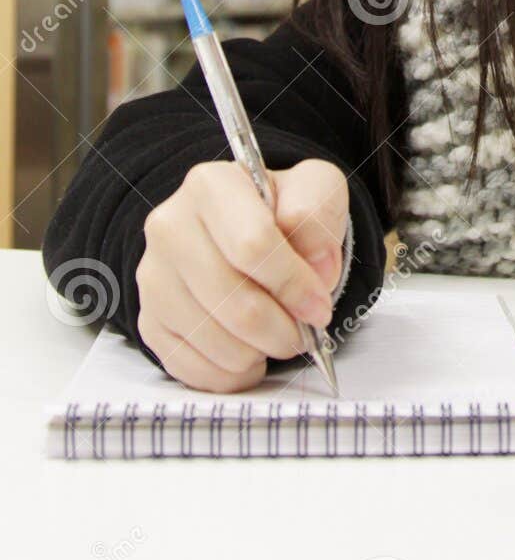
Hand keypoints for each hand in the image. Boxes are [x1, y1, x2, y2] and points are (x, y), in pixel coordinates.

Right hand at [135, 158, 349, 392]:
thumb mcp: (316, 190)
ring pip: (214, 339)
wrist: (250, 233)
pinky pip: (191, 366)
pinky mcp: (149, 320)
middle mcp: (170, 227)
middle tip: (303, 332)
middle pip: (233, 300)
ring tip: (276, 335)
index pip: (253, 245)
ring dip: (259, 351)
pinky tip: (250, 351)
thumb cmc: (283, 213)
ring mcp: (154, 277)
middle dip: (281, 328)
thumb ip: (320, 215)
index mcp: (211, 186)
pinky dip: (231, 372)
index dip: (293, 285)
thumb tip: (314, 263)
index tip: (319, 305)